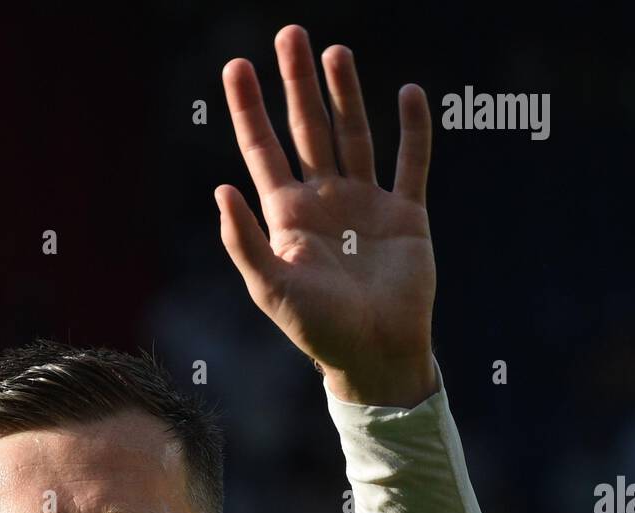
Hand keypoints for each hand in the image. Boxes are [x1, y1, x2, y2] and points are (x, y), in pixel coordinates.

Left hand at [217, 25, 437, 408]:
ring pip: (355, 135)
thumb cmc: (319, 331)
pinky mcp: (407, 217)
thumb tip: (220, 188)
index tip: (236, 66)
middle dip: (297, 84)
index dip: (248, 109)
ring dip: (346, 94)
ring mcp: (366, 206)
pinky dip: (413, 130)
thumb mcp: (272, 289)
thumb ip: (244, 242)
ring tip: (335, 52)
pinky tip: (409, 93)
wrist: (376, 356)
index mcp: (289, 218)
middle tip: (289, 34)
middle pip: (307, 130)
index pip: (263, 151)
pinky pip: (411, 164)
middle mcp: (326, 203)